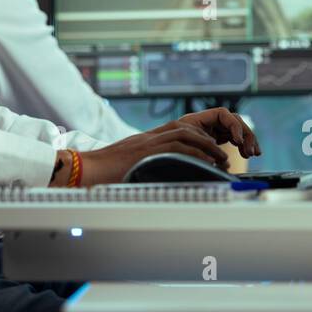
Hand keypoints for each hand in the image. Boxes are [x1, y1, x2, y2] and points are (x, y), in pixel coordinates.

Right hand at [78, 121, 232, 185]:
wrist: (88, 170)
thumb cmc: (107, 173)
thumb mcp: (134, 167)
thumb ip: (152, 167)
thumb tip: (171, 182)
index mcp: (149, 139)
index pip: (181, 130)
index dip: (202, 139)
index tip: (215, 151)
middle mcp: (152, 136)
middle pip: (189, 128)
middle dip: (210, 140)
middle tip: (224, 156)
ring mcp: (149, 141)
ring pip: (187, 134)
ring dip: (208, 146)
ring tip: (222, 159)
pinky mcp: (147, 150)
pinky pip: (178, 147)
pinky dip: (195, 153)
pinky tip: (206, 163)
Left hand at [165, 107, 260, 158]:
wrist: (154, 156)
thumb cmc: (164, 150)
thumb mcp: (180, 148)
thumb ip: (197, 151)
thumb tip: (217, 160)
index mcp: (197, 120)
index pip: (222, 114)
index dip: (233, 125)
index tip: (237, 141)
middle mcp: (207, 123)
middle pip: (234, 122)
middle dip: (245, 134)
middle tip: (250, 151)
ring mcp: (213, 131)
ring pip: (236, 131)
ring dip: (247, 140)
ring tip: (252, 154)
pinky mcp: (216, 141)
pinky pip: (234, 140)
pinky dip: (242, 146)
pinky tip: (247, 154)